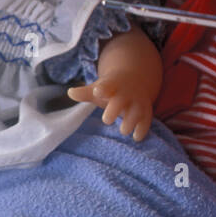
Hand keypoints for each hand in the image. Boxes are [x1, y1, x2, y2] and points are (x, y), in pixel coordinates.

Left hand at [71, 25, 162, 141]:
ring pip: (136, 111)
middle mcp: (126, 94)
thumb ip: (84, 93)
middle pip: (120, 101)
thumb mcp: (99, 88)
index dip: (103, 89)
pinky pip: (146, 121)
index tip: (98, 92)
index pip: (107, 86)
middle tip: (106, 120)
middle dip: (114, 109)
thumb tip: (70, 92)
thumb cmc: (111, 89)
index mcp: (112, 85)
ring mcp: (137, 102)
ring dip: (130, 121)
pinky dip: (142, 129)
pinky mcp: (146, 111)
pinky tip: (136, 137)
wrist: (135, 79)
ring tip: (123, 130)